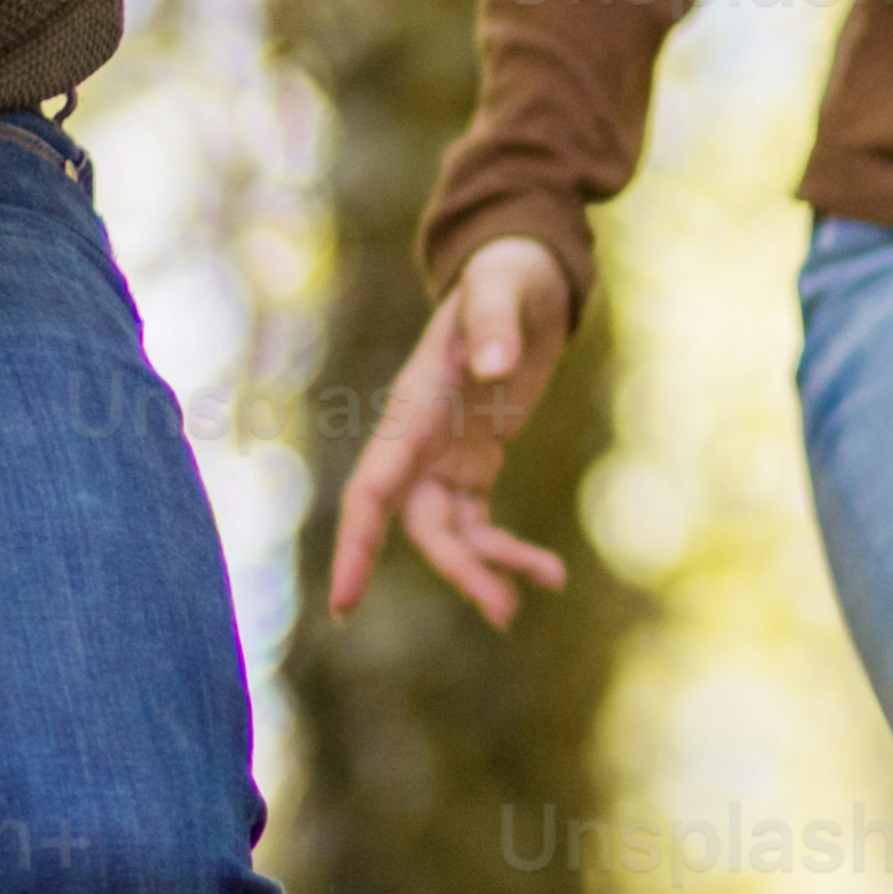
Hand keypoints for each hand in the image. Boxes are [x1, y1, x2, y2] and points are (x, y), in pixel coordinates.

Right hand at [326, 235, 580, 630]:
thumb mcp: (501, 290)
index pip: (371, 489)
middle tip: (505, 614)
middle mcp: (418, 442)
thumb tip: (495, 370)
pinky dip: (508, 550)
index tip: (343, 604)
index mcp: (411, 409)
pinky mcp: (475, 463)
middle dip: (458, 571)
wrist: (521, 279)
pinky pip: (480, 522)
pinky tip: (548, 572)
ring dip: (489, 568)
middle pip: (420, 526)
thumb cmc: (503, 279)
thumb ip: (493, 324)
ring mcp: (444, 456)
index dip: (356, 546)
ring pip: (452, 534)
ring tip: (548, 584)